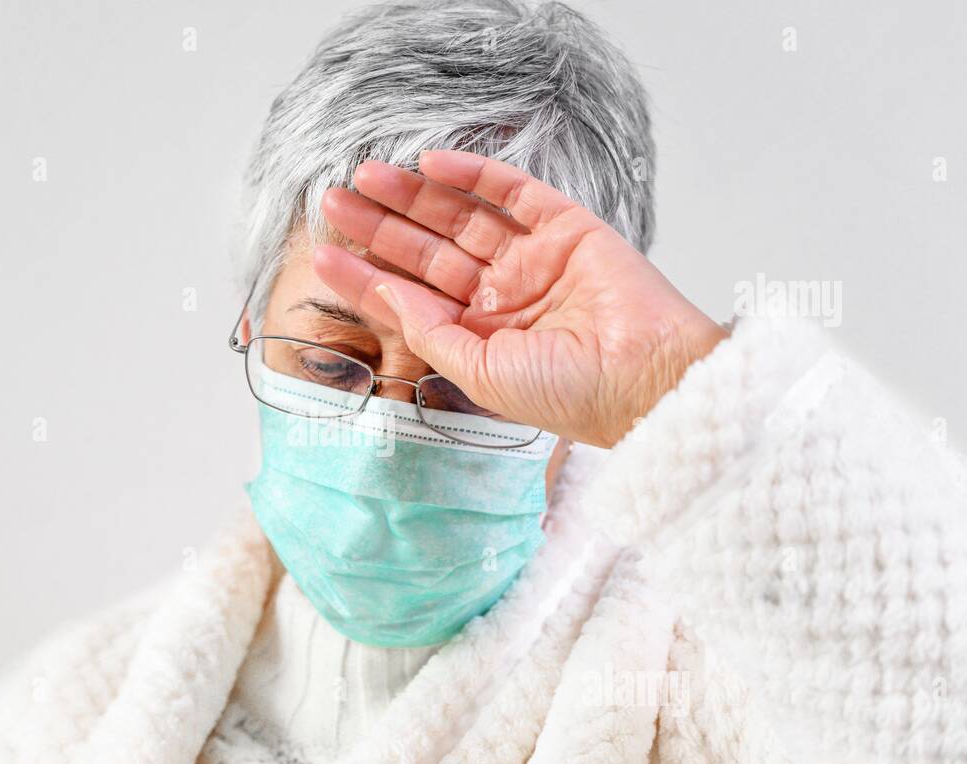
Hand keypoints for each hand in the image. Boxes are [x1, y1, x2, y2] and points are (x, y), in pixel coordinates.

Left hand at [313, 150, 728, 447]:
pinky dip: (473, 175)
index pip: (408, 298)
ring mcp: (532, 259)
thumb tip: (384, 293)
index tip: (320, 255)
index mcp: (478, 337)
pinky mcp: (567, 227)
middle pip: (426, 251)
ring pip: (459, 217)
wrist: (646, 379)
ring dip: (413, 196)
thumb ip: (429, 332)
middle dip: (379, 227)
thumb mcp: (479, 372)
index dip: (364, 277)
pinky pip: (512, 192)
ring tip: (365, 177)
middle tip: (332, 201)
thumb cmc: (570, 395)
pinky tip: (429, 164)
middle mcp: (501, 295)